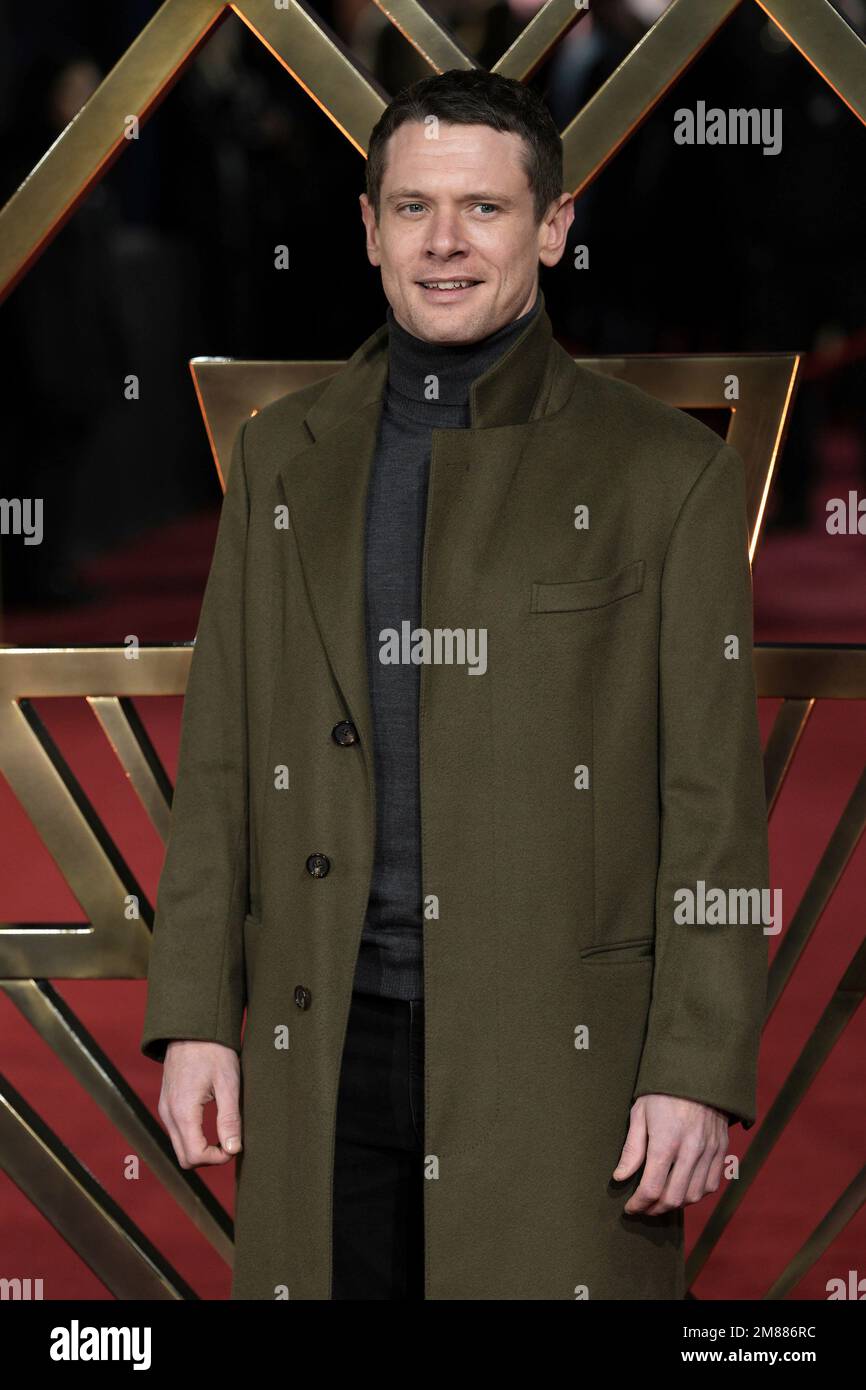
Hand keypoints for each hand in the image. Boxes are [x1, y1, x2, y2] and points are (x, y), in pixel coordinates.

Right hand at [159, 1040, 242, 1168]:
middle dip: (208, 1157)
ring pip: (179, 1146)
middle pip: (184, 1157)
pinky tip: (210, 1125)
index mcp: (183, 1111)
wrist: (193, 1028)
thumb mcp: (228, 1084)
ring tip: (223, 1132)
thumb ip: (229, 1119)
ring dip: (200, 1148)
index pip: (194, 1155)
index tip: (234, 1148)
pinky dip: (192, 1137)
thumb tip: (233, 1149)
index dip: (217, 1159)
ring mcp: (164, 1109)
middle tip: (230, 1143)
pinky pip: (176, 1132)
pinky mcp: (166, 1104)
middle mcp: (168, 1114)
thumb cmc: (213, 1052)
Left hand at [613, 1094, 727, 1214]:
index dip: (639, 1204)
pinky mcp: (721, 1149)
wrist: (697, 1072)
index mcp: (666, 1141)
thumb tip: (620, 1177)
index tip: (630, 1207)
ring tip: (661, 1200)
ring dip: (675, 1204)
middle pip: (673, 1198)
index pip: (651, 1188)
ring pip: (693, 1196)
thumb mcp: (640, 1114)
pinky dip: (696, 1194)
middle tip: (643, 1208)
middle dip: (654, 1209)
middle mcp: (690, 1150)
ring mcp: (709, 1151)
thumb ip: (632, 1149)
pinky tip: (683, 1188)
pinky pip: (711, 1184)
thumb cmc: (662, 1092)